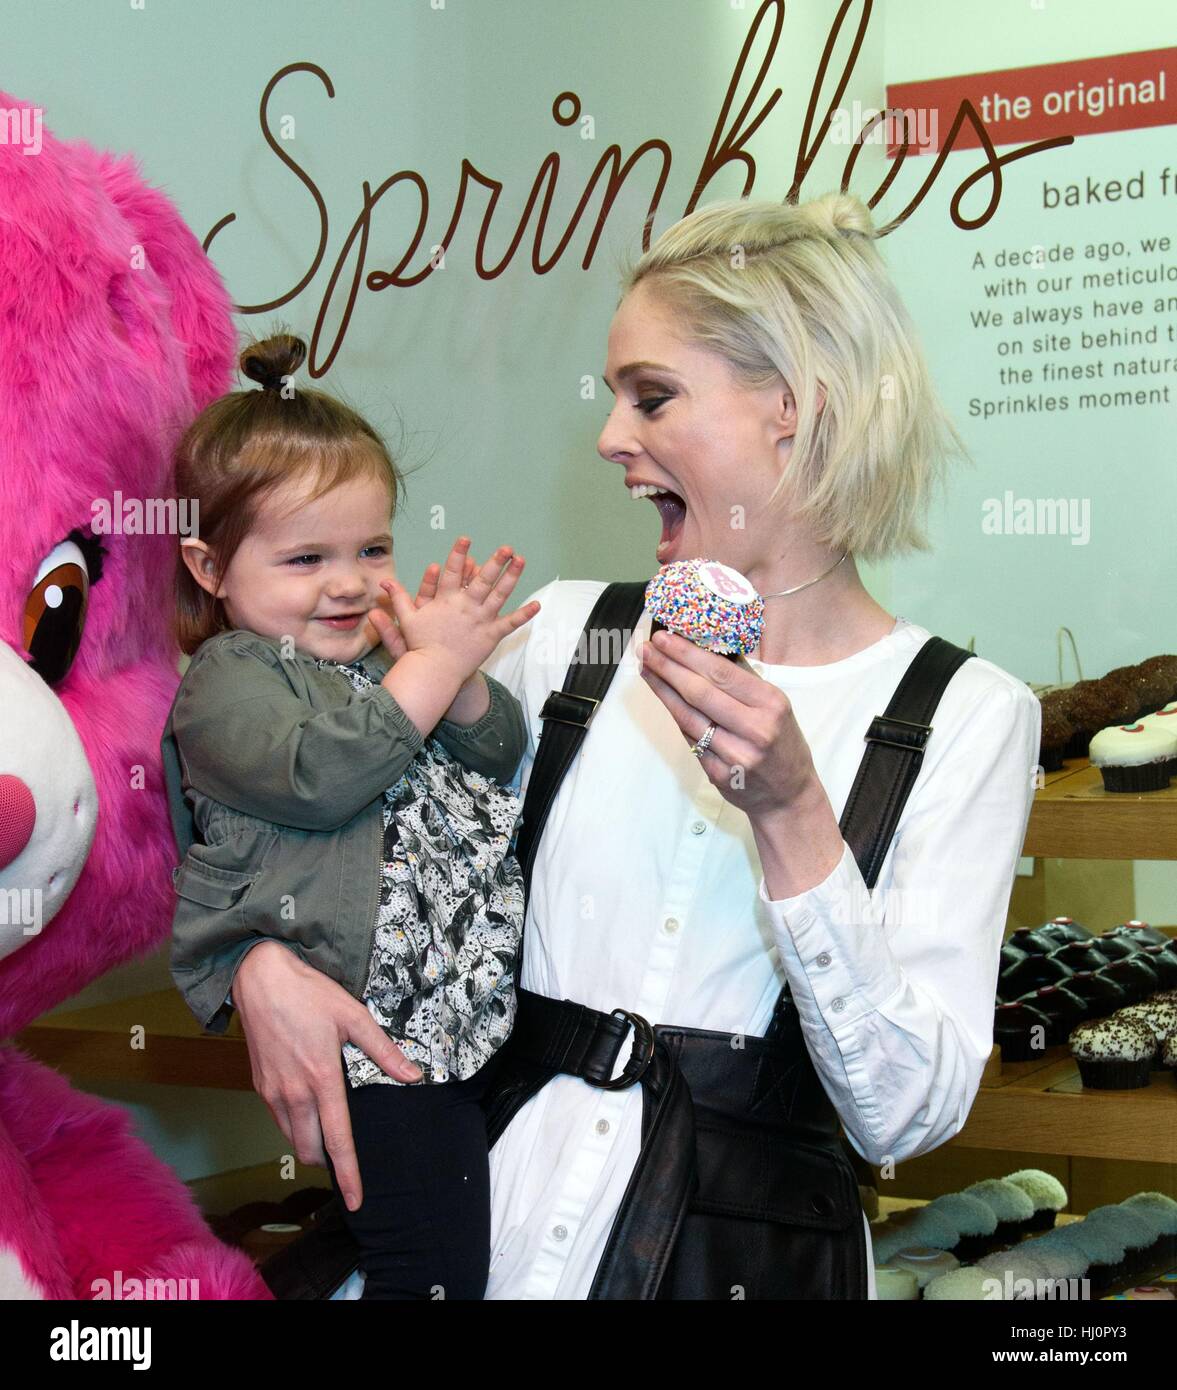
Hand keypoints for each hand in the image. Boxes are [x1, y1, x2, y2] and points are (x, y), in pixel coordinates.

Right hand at [232, 940, 422, 1211]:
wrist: (261, 979)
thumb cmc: (309, 994)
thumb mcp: (354, 1016)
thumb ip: (384, 1051)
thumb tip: (412, 1075)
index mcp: (322, 1079)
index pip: (337, 1140)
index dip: (348, 1174)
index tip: (355, 1200)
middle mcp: (294, 1093)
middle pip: (310, 1150)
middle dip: (327, 1161)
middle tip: (344, 1155)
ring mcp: (272, 1092)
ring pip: (292, 1138)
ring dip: (309, 1144)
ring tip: (327, 1132)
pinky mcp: (260, 1085)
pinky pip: (279, 1120)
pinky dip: (294, 1125)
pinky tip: (307, 1107)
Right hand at [373, 537, 538, 685]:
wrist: (434, 671)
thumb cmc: (420, 646)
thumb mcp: (407, 620)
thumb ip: (398, 599)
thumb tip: (384, 583)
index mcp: (446, 600)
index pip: (453, 572)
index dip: (459, 554)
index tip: (466, 538)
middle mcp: (466, 606)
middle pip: (483, 579)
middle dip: (496, 561)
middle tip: (506, 547)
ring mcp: (481, 620)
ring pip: (500, 595)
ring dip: (512, 577)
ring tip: (521, 561)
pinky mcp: (491, 635)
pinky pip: (510, 623)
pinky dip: (524, 614)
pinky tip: (537, 604)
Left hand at [637, 629, 821, 819]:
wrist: (790, 794)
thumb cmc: (782, 742)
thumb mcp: (775, 706)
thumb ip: (743, 680)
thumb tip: (705, 648)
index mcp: (771, 704)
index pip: (721, 673)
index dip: (687, 654)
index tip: (664, 638)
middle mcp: (755, 729)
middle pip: (699, 693)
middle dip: (667, 668)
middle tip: (646, 649)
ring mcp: (735, 755)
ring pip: (688, 717)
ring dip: (663, 691)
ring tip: (647, 669)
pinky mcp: (719, 774)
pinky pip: (690, 740)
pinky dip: (676, 717)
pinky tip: (665, 700)